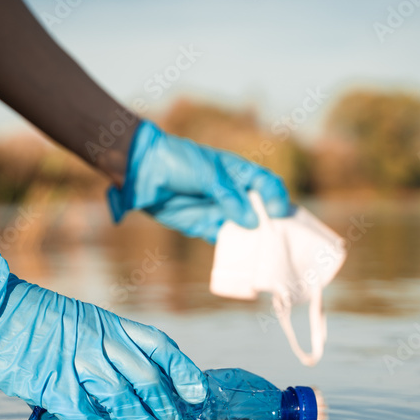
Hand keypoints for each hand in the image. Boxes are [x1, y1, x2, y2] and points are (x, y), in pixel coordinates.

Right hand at [0, 245, 207, 419]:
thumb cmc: (25, 316)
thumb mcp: (74, 320)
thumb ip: (98, 345)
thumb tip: (120, 378)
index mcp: (107, 324)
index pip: (158, 346)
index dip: (183, 371)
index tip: (199, 393)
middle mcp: (100, 342)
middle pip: (147, 379)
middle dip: (167, 408)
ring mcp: (77, 363)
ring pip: (123, 399)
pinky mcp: (51, 384)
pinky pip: (86, 414)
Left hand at [106, 120, 291, 242]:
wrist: (143, 170)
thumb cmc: (178, 162)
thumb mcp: (208, 174)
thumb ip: (231, 197)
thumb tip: (254, 221)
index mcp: (240, 173)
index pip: (268, 185)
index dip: (275, 198)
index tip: (275, 213)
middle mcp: (235, 194)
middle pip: (261, 211)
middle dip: (270, 225)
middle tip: (276, 240)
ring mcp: (220, 211)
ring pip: (245, 229)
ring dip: (253, 241)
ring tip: (261, 254)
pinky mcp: (204, 226)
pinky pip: (224, 240)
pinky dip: (233, 249)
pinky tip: (240, 258)